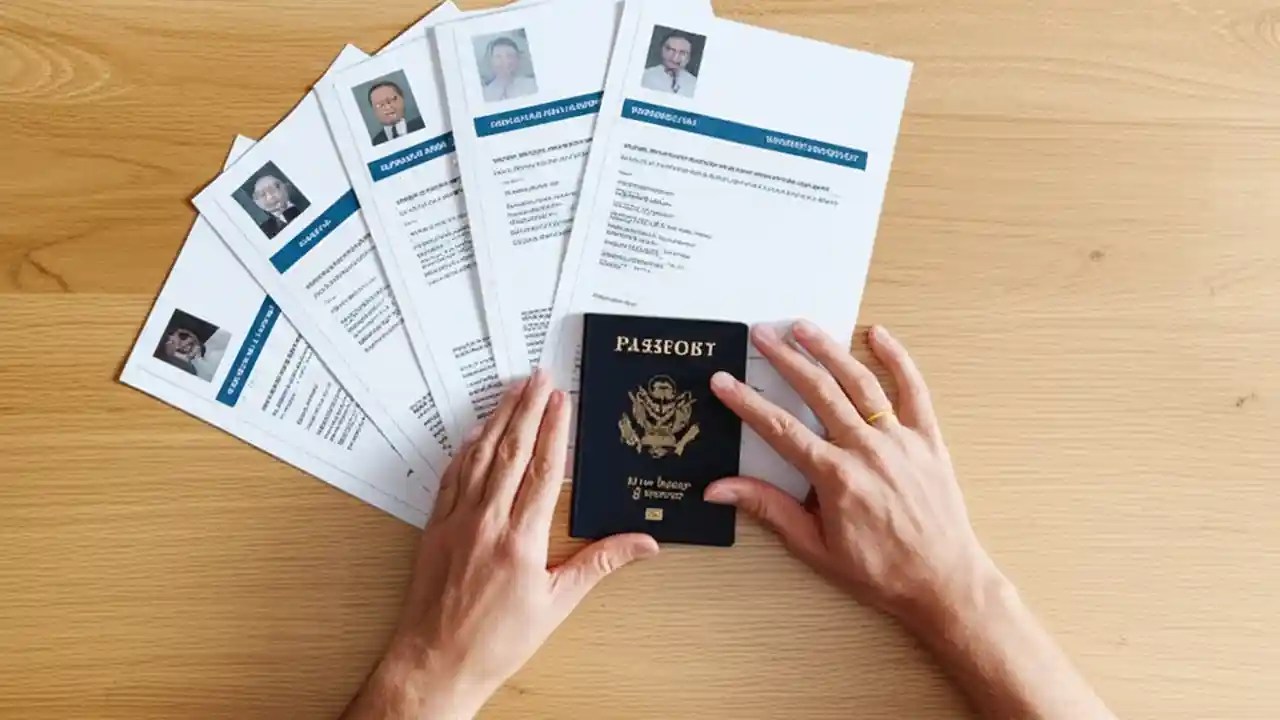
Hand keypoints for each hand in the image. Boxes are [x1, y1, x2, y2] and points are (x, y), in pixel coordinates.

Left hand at [343, 371, 659, 719]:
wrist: (436, 663)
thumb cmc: (495, 642)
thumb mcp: (557, 604)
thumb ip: (599, 563)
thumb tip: (644, 544)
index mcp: (521, 540)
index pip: (545, 470)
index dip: (555, 430)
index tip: (562, 401)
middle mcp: (487, 522)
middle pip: (511, 452)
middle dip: (528, 409)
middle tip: (539, 377)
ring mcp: (456, 521)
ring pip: (480, 457)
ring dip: (498, 419)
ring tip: (512, 390)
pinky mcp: (434, 528)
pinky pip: (451, 476)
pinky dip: (465, 449)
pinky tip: (476, 432)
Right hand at [705, 322, 994, 628]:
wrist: (943, 582)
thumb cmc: (880, 571)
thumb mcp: (815, 547)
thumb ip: (768, 509)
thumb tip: (719, 490)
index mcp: (836, 478)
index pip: (780, 429)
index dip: (747, 403)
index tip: (724, 382)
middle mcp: (867, 451)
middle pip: (818, 393)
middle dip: (786, 360)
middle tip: (762, 335)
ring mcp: (900, 441)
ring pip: (860, 382)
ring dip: (830, 350)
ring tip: (804, 327)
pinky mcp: (928, 440)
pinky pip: (913, 390)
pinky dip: (897, 359)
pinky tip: (878, 335)